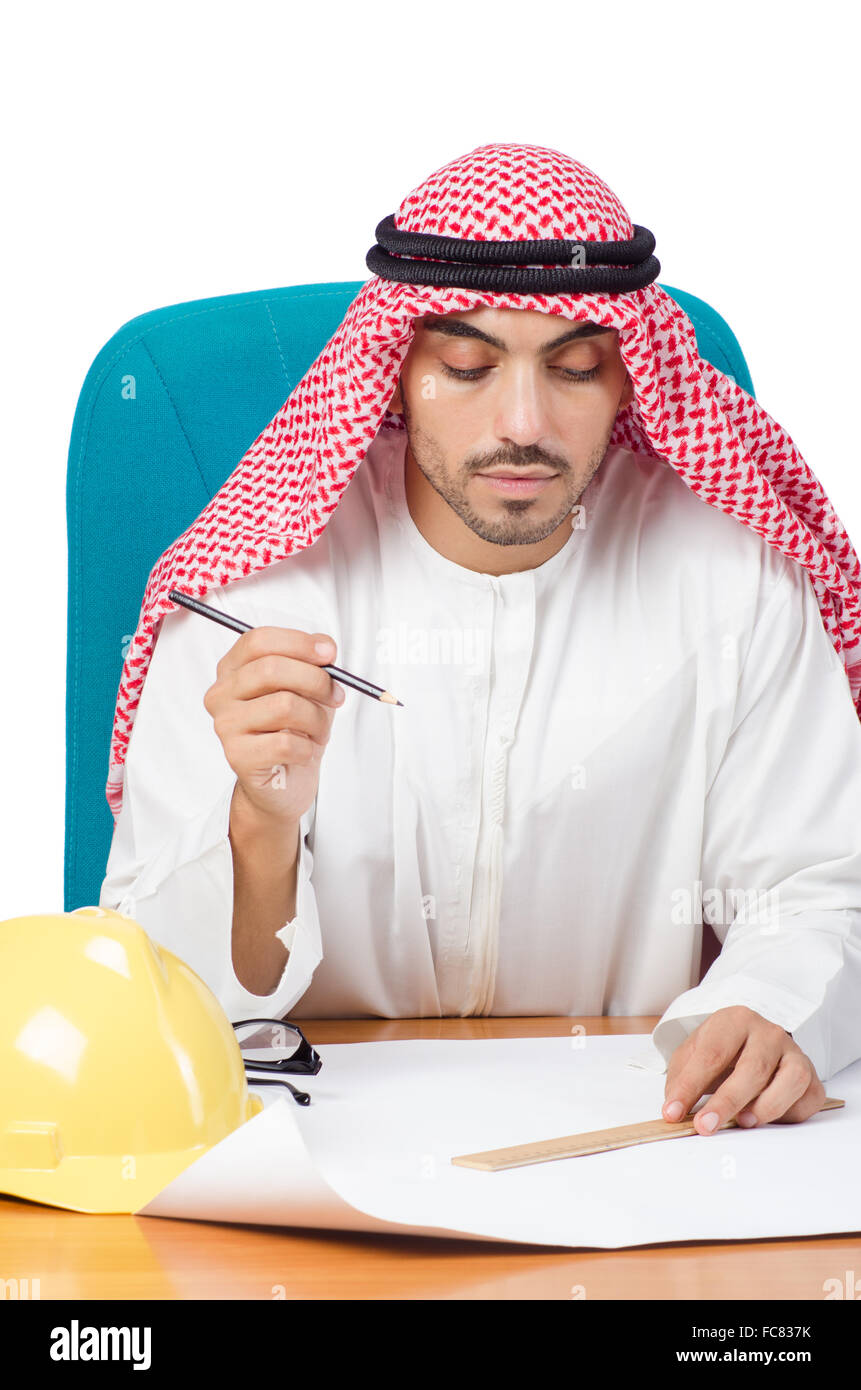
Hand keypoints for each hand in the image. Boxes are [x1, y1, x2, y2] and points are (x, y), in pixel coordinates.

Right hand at [203, 625, 344, 824]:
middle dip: (316, 681)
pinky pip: (285, 743)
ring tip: (318, 731)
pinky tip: (304, 752)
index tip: (329, 653)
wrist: (283, 784)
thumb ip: (313, 664)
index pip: (259, 641)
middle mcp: (222, 694)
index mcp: (233, 669)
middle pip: (271, 669)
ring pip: (284, 705)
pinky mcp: (237, 756)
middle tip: (336, 696)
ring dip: (316, 719)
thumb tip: (325, 646)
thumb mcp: (307, 691)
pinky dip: (307, 748)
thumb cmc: (293, 731)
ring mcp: (226, 725)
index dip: (298, 642)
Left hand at [661, 1005, 824, 1134]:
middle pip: (752, 1069)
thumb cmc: (720, 1051)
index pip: (712, 1054)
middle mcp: (768, 1032)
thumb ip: (681, 1081)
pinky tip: (769, 1118)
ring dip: (765, 1107)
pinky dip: (790, 1113)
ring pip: (790, 1080)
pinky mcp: (811, 1075)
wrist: (752, 1041)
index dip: (690, 1086)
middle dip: (726, 1102)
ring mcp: (794, 1052)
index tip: (673, 1112)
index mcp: (734, 1021)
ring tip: (742, 1122)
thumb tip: (674, 1111)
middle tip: (705, 1126)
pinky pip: (808, 1097)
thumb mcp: (692, 1056)